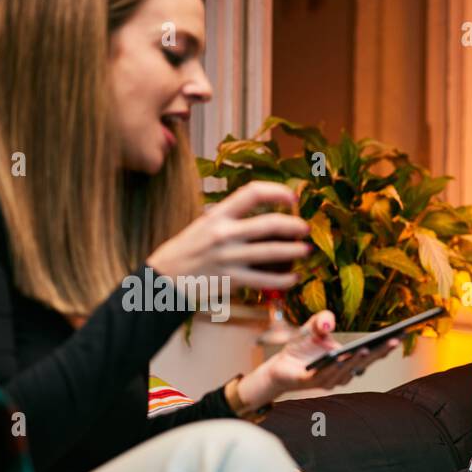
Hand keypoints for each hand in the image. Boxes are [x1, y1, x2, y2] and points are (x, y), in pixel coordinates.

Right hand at [147, 182, 310, 290]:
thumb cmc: (187, 250)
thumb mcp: (204, 226)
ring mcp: (229, 258)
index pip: (251, 193)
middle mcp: (224, 234)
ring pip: (272, 252)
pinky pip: (265, 280)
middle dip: (293, 225)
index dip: (275, 191)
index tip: (291, 196)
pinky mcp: (232, 280)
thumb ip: (230, 220)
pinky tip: (294, 278)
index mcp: (217, 216)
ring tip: (306, 250)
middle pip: (269, 224)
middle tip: (305, 228)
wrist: (165, 279)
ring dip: (295, 251)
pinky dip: (284, 280)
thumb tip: (262, 215)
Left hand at [233, 311, 400, 407]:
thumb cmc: (301, 347)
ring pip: (348, 371)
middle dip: (380, 352)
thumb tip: (329, 324)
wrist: (279, 365)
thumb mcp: (313, 327)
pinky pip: (327, 375)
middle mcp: (344, 373)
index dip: (386, 346)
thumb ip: (322, 319)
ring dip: (358, 360)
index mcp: (350, 361)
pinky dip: (336, 367)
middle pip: (366, 363)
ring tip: (367, 347)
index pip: (373, 354)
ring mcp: (330, 379)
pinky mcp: (313, 382)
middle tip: (393, 340)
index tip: (400, 334)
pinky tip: (341, 357)